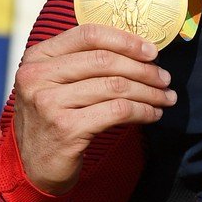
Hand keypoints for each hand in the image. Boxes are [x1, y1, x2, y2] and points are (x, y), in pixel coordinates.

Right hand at [12, 24, 174, 194]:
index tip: (152, 51)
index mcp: (37, 57)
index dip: (126, 40)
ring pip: (116, 86)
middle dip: (144, 69)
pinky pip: (118, 111)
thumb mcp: (60, 83)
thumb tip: (142, 48)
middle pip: (105, 60)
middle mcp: (37, 76)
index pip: (89, 34)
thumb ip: (87, 61)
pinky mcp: (66, 128)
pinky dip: (143, 111)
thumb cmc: (57, 117)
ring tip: (166, 98)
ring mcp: (49, 103)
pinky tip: (153, 114)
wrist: (35, 166)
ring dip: (149, 92)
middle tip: (165, 79)